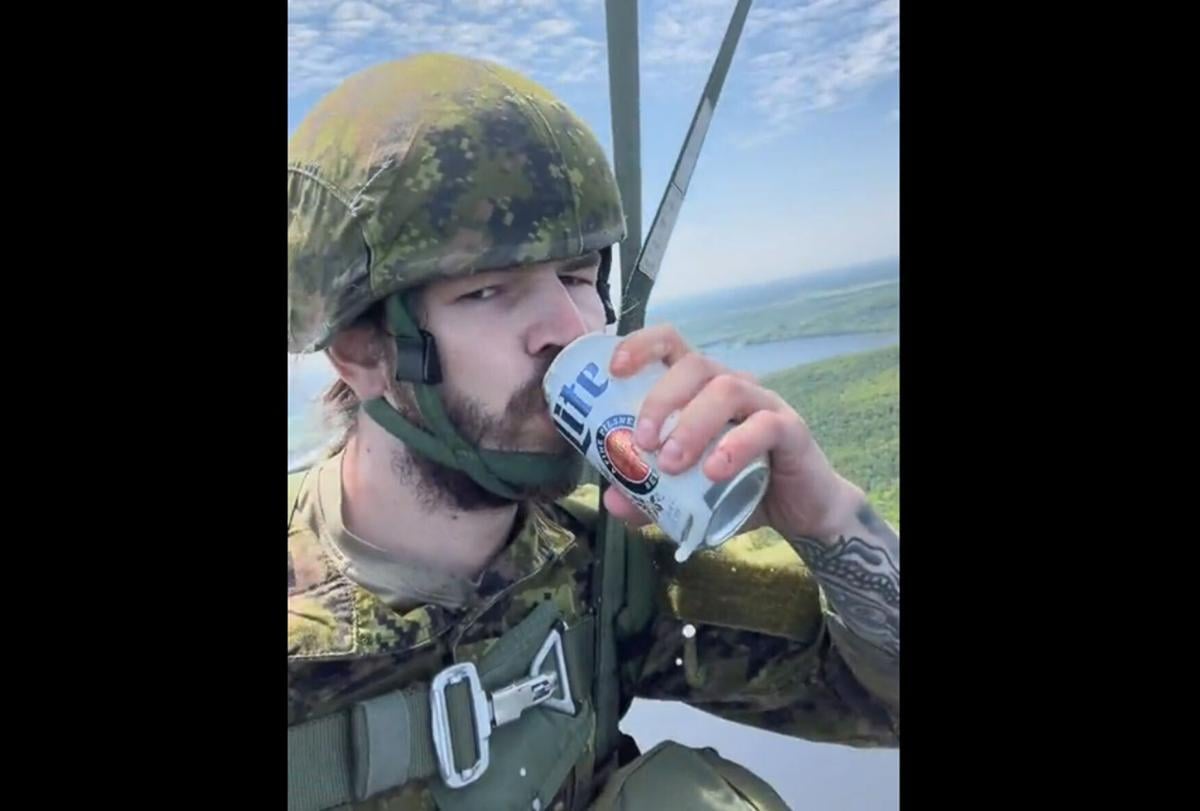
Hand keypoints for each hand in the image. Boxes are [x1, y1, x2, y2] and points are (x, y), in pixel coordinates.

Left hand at [602, 324, 861, 540]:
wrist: (798, 510)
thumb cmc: (737, 486)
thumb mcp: (685, 495)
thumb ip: (648, 496)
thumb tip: (611, 501)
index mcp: (700, 387)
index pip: (671, 344)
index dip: (641, 346)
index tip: (615, 371)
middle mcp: (732, 384)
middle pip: (695, 365)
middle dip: (661, 399)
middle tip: (642, 442)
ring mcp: (763, 403)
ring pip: (727, 389)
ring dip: (692, 424)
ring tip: (671, 463)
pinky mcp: (791, 429)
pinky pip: (765, 426)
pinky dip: (736, 446)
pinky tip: (715, 471)